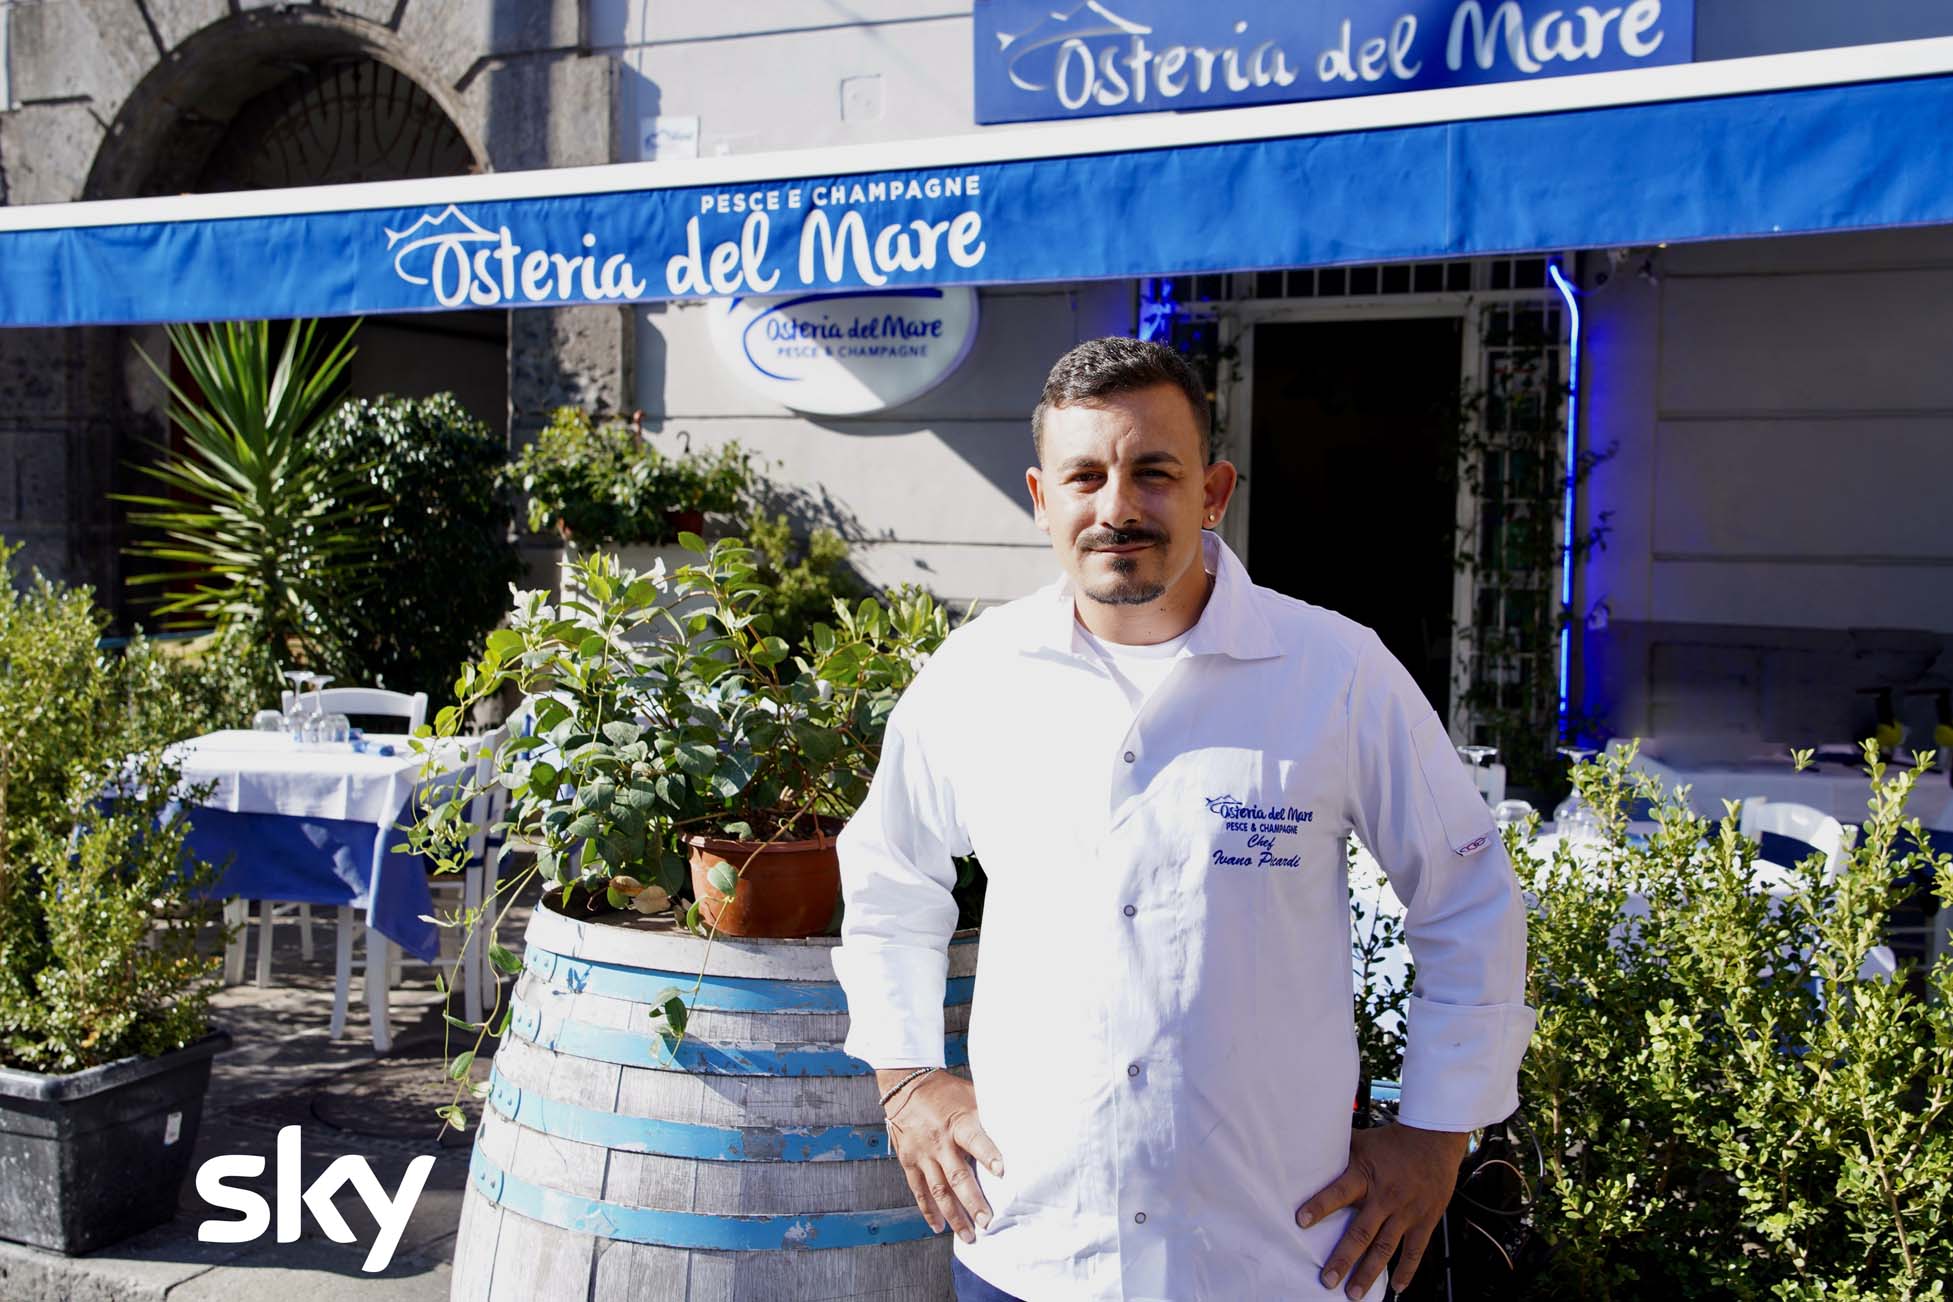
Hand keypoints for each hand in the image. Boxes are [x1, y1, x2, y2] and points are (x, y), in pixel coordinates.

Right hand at [879, 1068, 1004, 1243]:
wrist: (906, 1087)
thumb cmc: (947, 1092)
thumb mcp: (971, 1095)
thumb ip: (991, 1114)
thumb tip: (1024, 1125)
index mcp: (958, 1121)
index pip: (975, 1139)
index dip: (988, 1155)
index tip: (1002, 1172)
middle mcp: (939, 1141)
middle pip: (957, 1175)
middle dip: (972, 1201)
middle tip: (987, 1221)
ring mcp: (922, 1153)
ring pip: (938, 1190)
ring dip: (953, 1215)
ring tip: (968, 1235)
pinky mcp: (909, 1161)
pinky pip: (919, 1190)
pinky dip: (928, 1210)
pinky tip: (939, 1226)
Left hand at [1296, 1122, 1468, 1297]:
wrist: (1434, 1139)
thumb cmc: (1393, 1141)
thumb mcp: (1362, 1142)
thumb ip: (1339, 1151)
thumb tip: (1307, 1147)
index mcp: (1366, 1175)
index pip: (1339, 1192)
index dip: (1320, 1206)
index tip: (1301, 1221)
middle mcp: (1385, 1196)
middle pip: (1361, 1232)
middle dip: (1343, 1258)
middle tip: (1327, 1279)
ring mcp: (1406, 1212)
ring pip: (1385, 1247)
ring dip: (1368, 1273)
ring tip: (1353, 1292)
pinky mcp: (1424, 1220)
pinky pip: (1415, 1250)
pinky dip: (1406, 1270)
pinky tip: (1397, 1286)